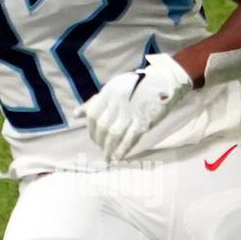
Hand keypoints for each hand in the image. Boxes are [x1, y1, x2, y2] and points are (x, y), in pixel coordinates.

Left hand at [72, 53, 192, 159]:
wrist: (164, 82)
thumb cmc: (137, 85)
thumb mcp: (114, 87)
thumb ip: (95, 101)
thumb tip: (76, 114)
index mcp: (109, 92)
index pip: (93, 114)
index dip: (91, 129)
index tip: (94, 137)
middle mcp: (118, 102)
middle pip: (102, 126)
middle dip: (99, 140)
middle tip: (101, 147)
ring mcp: (131, 112)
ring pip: (114, 134)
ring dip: (108, 148)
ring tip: (107, 156)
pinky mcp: (143, 121)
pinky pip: (130, 138)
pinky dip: (122, 149)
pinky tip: (118, 157)